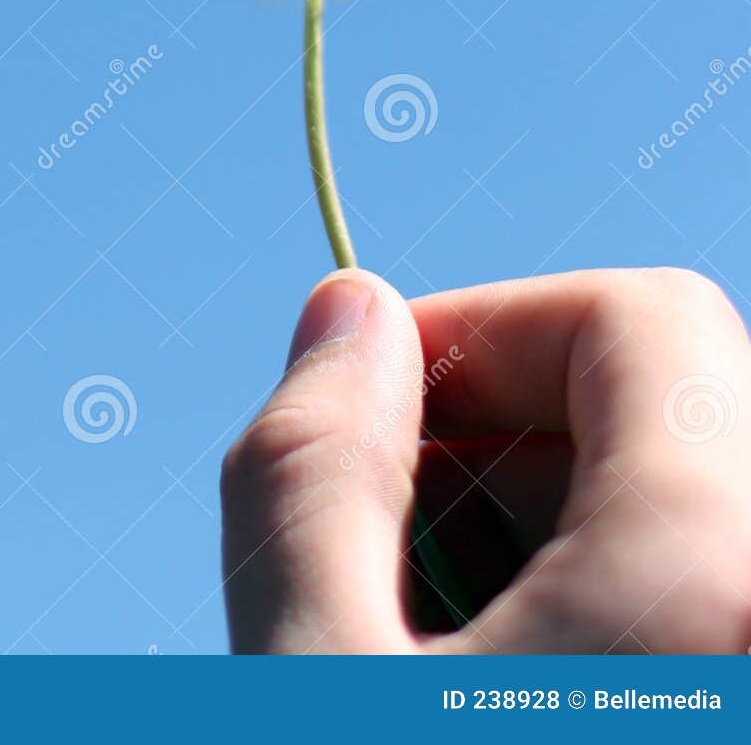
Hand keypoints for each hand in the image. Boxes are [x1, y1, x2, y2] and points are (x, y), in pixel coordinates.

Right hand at [220, 267, 750, 652]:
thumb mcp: (311, 668)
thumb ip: (319, 464)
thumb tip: (352, 313)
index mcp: (720, 578)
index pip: (642, 319)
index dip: (484, 329)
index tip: (375, 409)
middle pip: (679, 407)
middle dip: (515, 435)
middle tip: (391, 540)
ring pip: (705, 508)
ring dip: (566, 526)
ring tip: (448, 635)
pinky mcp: (748, 707)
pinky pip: (720, 602)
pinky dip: (622, 607)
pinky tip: (518, 681)